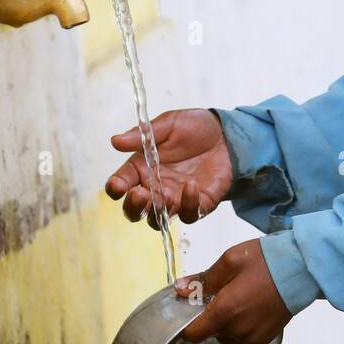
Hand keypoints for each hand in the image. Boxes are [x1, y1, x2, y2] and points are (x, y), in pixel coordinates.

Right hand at [105, 108, 232, 229]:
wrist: (228, 134)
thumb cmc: (196, 128)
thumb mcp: (170, 124)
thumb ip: (143, 134)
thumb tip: (115, 140)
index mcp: (142, 167)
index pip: (121, 183)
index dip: (116, 187)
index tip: (118, 185)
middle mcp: (155, 187)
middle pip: (134, 210)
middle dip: (133, 206)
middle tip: (140, 194)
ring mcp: (175, 199)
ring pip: (157, 220)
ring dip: (157, 211)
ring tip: (164, 193)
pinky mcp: (197, 205)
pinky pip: (187, 215)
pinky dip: (187, 205)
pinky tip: (191, 185)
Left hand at [174, 241, 290, 343]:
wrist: (302, 269)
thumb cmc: (266, 261)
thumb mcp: (230, 261)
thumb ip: (203, 279)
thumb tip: (180, 289)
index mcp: (225, 311)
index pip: (193, 334)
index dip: (185, 325)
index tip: (188, 311)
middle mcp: (237, 330)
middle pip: (210, 333)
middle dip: (209, 317)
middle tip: (219, 294)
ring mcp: (252, 337)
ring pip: (226, 336)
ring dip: (226, 323)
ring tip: (238, 299)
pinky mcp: (265, 338)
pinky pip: (243, 338)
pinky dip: (241, 326)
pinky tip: (251, 306)